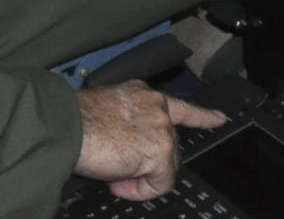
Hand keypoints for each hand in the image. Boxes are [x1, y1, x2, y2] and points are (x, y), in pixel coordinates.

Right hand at [74, 81, 227, 201]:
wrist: (64, 126)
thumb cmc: (72, 119)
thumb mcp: (106, 110)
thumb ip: (127, 122)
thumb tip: (128, 148)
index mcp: (141, 93)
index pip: (179, 106)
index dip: (202, 116)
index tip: (219, 119)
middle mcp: (156, 106)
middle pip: (169, 146)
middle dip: (151, 163)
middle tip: (120, 171)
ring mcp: (161, 128)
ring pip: (166, 166)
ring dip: (142, 177)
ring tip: (113, 176)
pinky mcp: (160, 152)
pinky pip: (160, 183)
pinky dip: (141, 190)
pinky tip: (119, 184)